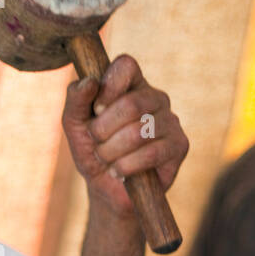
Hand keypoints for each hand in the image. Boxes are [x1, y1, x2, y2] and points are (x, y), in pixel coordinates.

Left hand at [61, 54, 187, 217]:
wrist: (108, 190)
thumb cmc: (93, 152)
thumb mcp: (75, 126)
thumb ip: (75, 100)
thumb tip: (89, 81)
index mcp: (131, 84)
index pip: (126, 65)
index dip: (108, 86)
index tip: (96, 109)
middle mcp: (155, 97)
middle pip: (131, 103)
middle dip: (104, 130)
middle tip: (97, 144)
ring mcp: (170, 120)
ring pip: (139, 131)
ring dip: (112, 152)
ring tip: (107, 161)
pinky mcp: (180, 145)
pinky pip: (152, 153)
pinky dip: (127, 166)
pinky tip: (119, 172)